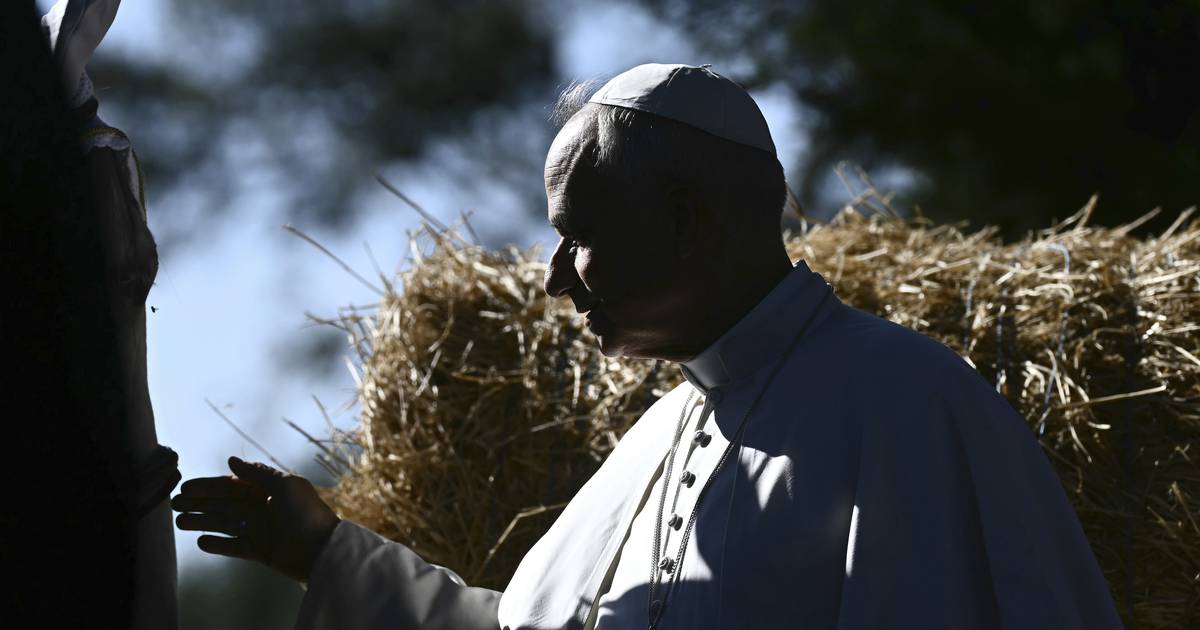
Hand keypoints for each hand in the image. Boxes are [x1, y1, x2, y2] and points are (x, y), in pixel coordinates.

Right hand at [171, 456, 340, 581]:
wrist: (323, 550)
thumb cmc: (307, 513)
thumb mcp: (285, 487)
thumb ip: (257, 474)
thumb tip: (230, 460)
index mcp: (268, 490)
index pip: (231, 485)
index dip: (208, 486)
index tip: (186, 486)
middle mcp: (261, 508)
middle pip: (223, 504)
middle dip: (199, 503)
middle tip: (173, 504)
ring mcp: (260, 530)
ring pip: (224, 524)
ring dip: (202, 522)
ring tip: (179, 522)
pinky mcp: (260, 551)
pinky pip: (233, 546)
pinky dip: (218, 544)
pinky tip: (201, 542)